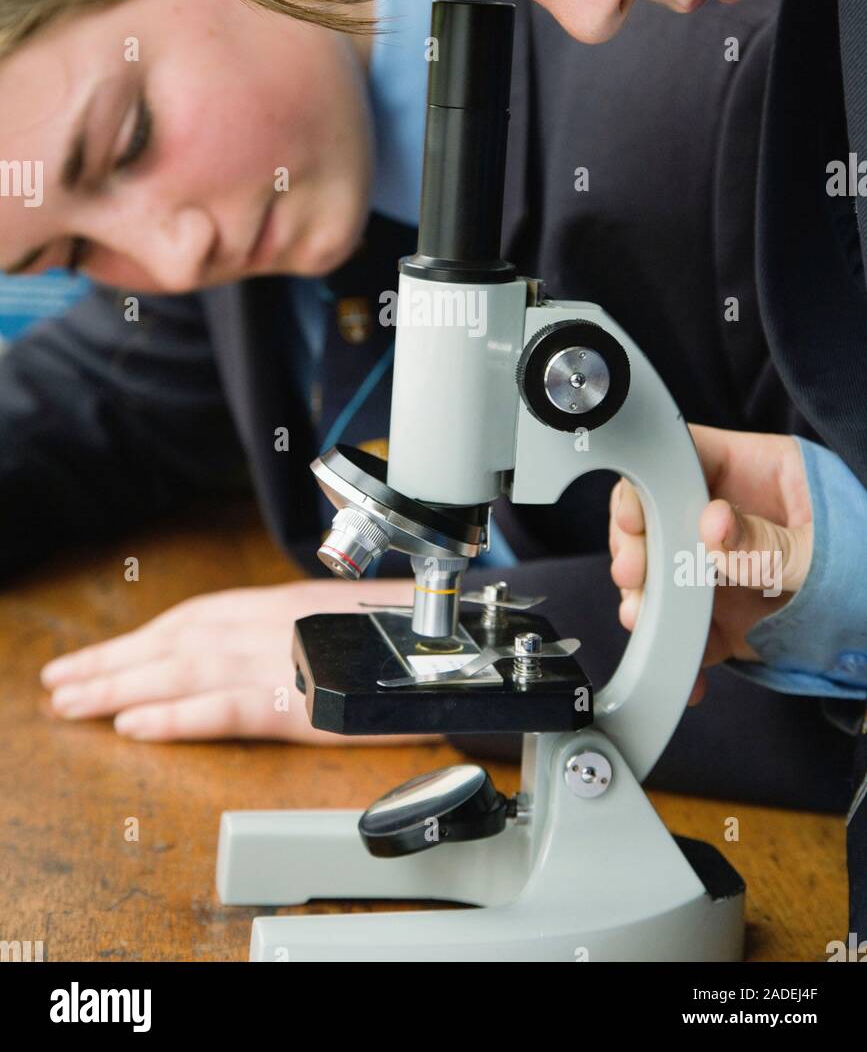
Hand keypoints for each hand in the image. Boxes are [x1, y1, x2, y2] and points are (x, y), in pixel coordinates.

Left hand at [41, 579, 421, 743]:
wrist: (455, 637)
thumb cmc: (404, 630)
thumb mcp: (337, 619)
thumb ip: (293, 629)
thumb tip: (266, 641)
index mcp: (277, 605)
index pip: (192, 618)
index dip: (140, 639)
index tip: (102, 655)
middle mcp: (266, 625)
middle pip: (170, 644)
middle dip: (109, 664)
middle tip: (61, 684)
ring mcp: (277, 660)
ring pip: (178, 673)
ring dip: (118, 689)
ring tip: (73, 704)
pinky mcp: (294, 701)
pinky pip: (219, 711)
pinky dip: (174, 719)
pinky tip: (136, 727)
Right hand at [609, 424, 813, 705]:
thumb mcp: (829, 548)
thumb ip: (769, 541)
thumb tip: (712, 524)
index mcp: (759, 470)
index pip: (687, 455)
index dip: (651, 479)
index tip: (635, 518)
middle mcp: (731, 512)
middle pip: (659, 512)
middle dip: (638, 547)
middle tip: (635, 576)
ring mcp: (725, 561)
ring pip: (662, 571)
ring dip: (650, 602)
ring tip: (650, 624)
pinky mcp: (727, 609)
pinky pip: (690, 625)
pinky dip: (684, 652)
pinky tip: (691, 673)